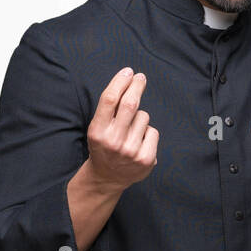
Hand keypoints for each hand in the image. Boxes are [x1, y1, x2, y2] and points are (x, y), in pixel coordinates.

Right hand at [86, 67, 157, 190]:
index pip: (110, 99)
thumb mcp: (97, 128)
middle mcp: (114, 140)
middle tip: (140, 77)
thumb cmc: (104, 146)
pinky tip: (139, 142)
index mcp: (98, 131)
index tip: (128, 72)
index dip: (120, 81)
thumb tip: (128, 79)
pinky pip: (153, 131)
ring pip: (144, 116)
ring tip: (130, 131)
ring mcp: (131, 151)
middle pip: (130, 103)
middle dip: (137, 86)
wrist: (107, 178)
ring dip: (140, 118)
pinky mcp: (146, 158)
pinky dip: (148, 132)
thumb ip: (110, 109)